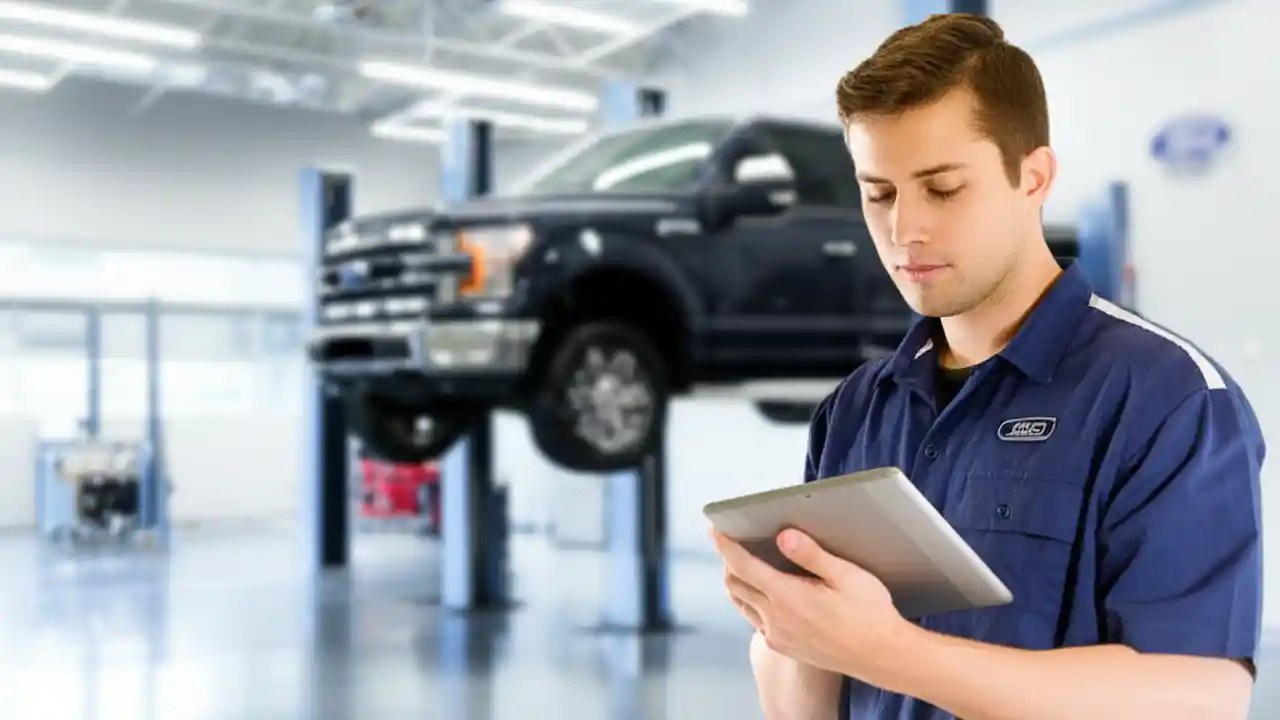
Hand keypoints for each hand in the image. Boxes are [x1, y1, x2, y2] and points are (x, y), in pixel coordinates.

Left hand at [713, 527, 912, 682]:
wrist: (882, 656)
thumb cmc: (869, 613)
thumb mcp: (846, 576)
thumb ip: (811, 554)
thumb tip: (783, 534)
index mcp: (788, 597)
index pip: (743, 566)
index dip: (725, 545)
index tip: (715, 530)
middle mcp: (776, 619)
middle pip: (735, 584)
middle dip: (729, 560)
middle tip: (734, 542)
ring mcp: (777, 635)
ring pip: (742, 603)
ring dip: (738, 582)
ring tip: (746, 563)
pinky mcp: (783, 646)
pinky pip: (755, 620)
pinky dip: (751, 601)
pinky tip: (766, 592)